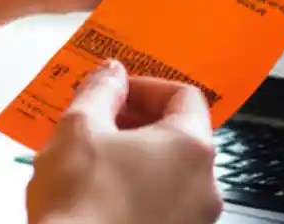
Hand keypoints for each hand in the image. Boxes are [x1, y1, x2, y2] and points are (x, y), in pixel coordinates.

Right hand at [27, 60, 222, 223]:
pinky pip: (159, 204)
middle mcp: (204, 186)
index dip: (145, 86)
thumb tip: (111, 75)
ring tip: (88, 160)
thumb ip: (100, 91)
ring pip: (166, 173)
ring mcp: (193, 220)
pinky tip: (95, 195)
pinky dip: (134, 191)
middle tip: (97, 121)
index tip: (115, 91)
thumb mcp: (79, 129)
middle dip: (134, 122)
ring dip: (132, 157)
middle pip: (177, 135)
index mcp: (191, 147)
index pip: (184, 96)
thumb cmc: (81, 207)